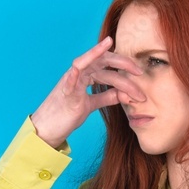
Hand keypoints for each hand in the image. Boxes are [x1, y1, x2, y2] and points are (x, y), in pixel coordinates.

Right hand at [30, 36, 145, 146]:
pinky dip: (74, 75)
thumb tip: (123, 94)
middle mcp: (77, 74)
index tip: (140, 72)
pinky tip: (79, 68)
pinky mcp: (65, 95)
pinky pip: (69, 82)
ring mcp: (70, 82)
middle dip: (122, 63)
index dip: (123, 65)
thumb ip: (106, 96)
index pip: (106, 64)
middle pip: (102, 60)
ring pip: (90, 67)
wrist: (48, 128)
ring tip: (128, 71)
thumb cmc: (67, 115)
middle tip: (140, 71)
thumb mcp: (91, 104)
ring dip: (112, 71)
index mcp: (85, 76)